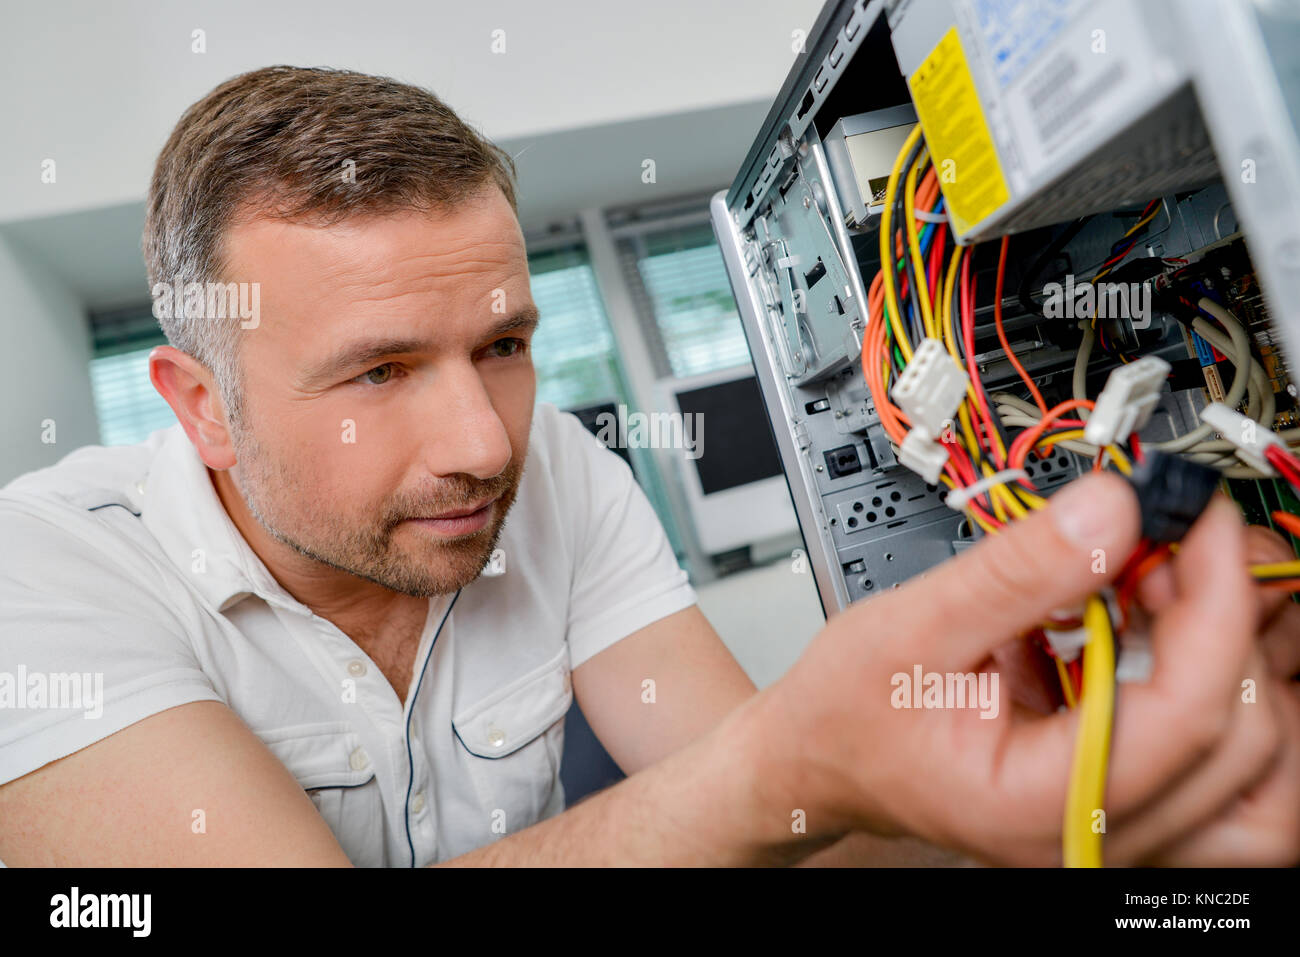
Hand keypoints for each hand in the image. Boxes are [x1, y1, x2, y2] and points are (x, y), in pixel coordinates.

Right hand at [755, 472, 1298, 865]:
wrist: (817, 757)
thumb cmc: (847, 711)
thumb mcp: (916, 622)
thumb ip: (1019, 568)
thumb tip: (1115, 508)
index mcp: (1039, 804)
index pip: (1185, 711)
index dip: (1212, 600)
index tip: (1192, 518)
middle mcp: (1090, 836)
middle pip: (1249, 746)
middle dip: (1233, 623)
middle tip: (1177, 542)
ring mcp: (1111, 830)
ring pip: (1261, 780)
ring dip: (1246, 671)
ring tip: (1176, 593)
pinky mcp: (1117, 805)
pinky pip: (1222, 770)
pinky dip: (1218, 691)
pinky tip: (1159, 628)